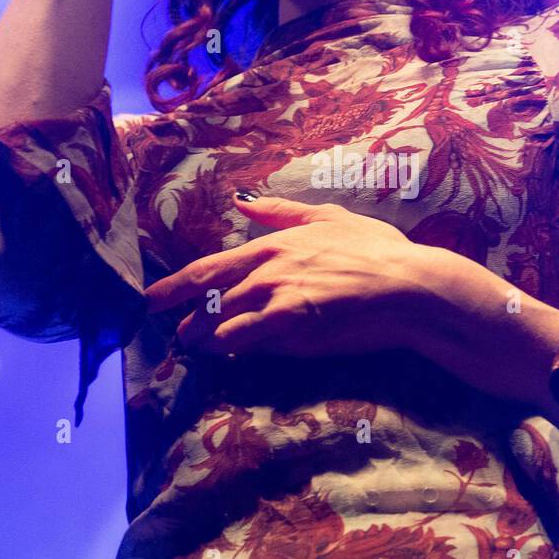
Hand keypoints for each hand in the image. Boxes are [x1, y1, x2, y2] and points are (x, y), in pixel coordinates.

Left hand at [142, 193, 426, 358]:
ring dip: (206, 339)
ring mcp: (275, 299)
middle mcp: (266, 270)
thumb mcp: (329, 217)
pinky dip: (235, 349)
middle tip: (177, 334)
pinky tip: (233, 354)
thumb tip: (247, 203)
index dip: (175, 287)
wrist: (407, 286)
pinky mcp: (290, 327)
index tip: (151, 300)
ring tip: (199, 349)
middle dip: (186, 320)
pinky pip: (246, 342)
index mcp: (272, 243)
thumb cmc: (377, 250)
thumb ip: (283, 211)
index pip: (209, 268)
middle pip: (208, 300)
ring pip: (221, 325)